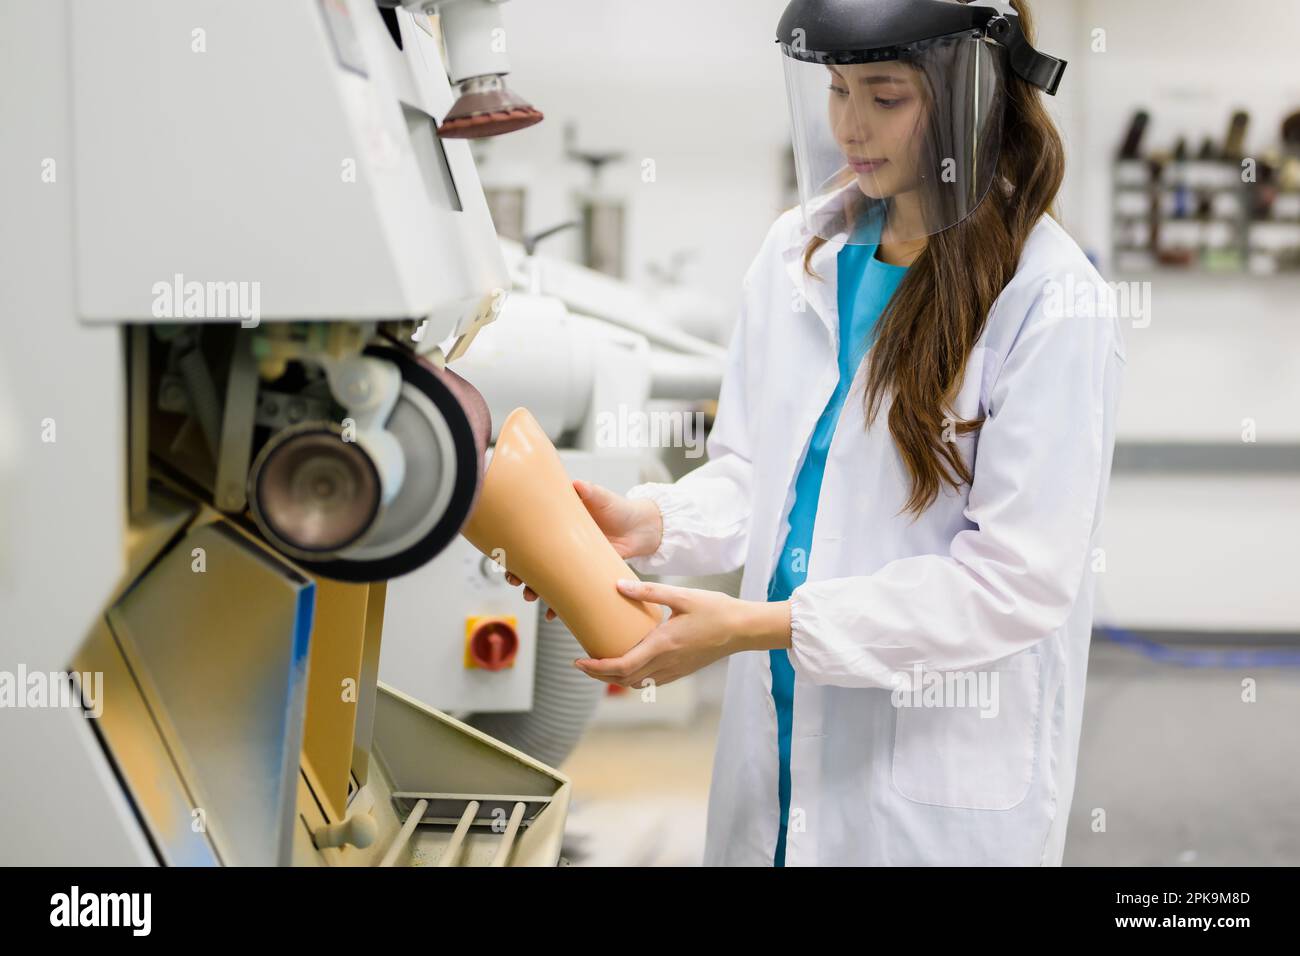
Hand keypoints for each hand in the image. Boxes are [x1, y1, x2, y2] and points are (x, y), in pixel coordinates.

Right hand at [504, 479, 663, 620]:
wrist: (641, 528)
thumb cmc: (618, 508)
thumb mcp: (602, 498)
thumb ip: (589, 492)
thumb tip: (576, 484)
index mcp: (559, 523)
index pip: (530, 534)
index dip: (515, 544)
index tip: (506, 554)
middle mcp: (561, 544)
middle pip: (533, 559)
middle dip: (520, 572)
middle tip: (515, 580)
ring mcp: (572, 561)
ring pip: (548, 577)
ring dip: (536, 589)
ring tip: (531, 597)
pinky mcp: (585, 575)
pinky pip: (568, 591)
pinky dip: (560, 604)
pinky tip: (553, 614)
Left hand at [575, 580, 791, 687]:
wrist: (743, 629)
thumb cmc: (715, 609)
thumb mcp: (682, 596)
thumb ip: (648, 592)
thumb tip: (618, 586)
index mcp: (662, 645)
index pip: (620, 665)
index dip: (596, 667)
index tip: (578, 661)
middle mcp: (666, 664)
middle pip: (623, 679)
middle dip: (598, 674)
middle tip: (581, 664)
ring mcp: (674, 671)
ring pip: (636, 683)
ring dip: (614, 677)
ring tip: (600, 663)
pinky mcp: (681, 671)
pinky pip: (650, 681)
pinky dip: (632, 677)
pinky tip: (628, 663)